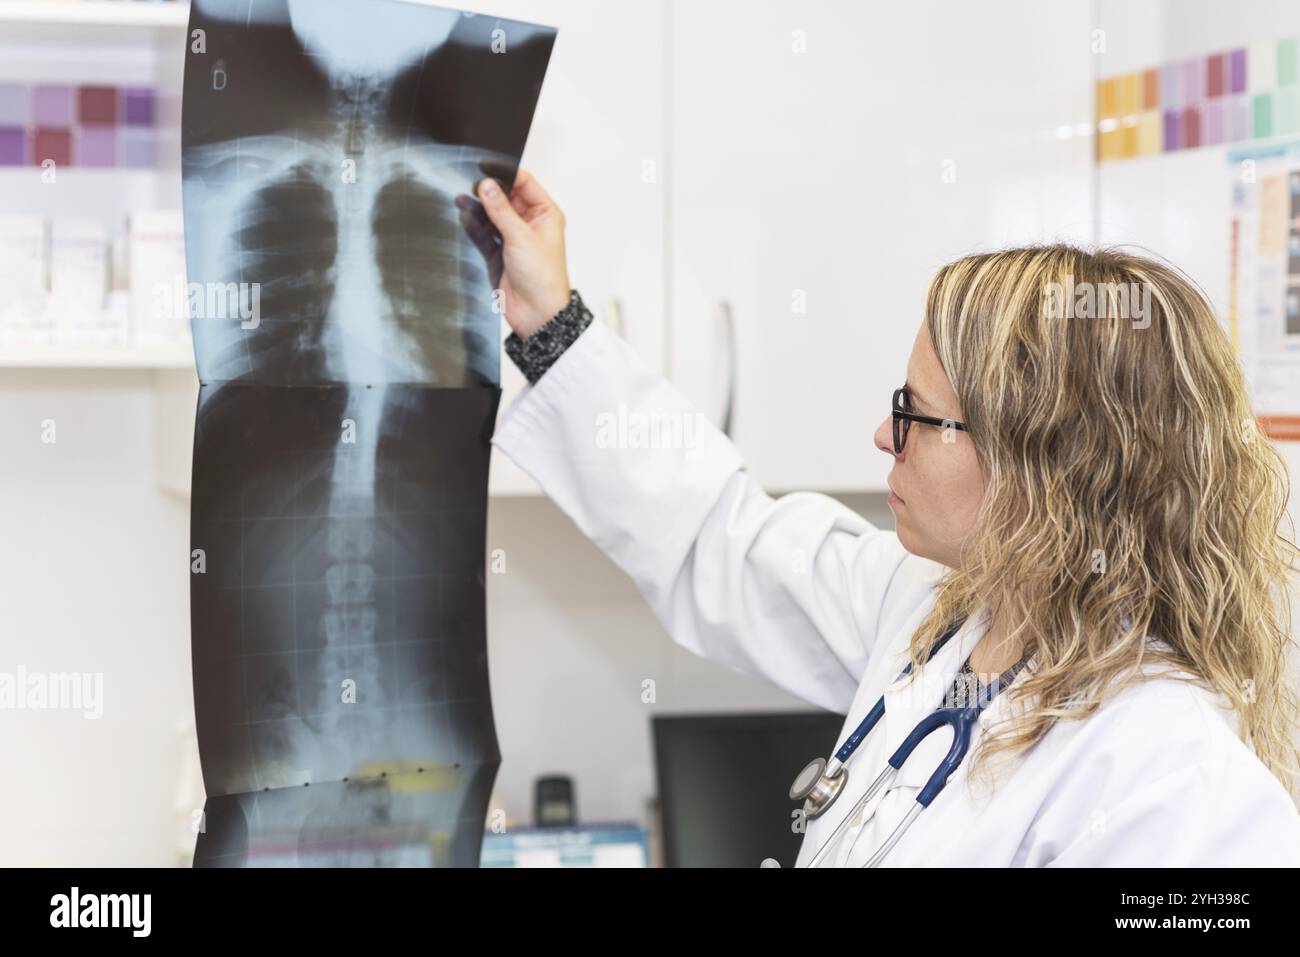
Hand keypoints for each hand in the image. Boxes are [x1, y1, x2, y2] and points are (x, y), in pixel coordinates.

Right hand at [455, 163, 571, 339]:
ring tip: (460, 199)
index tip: (484, 166)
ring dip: (477, 208)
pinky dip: (474, 226)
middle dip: (488, 191)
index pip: (524, 183)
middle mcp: (530, 224)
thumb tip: (486, 185)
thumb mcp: (521, 237)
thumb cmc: (543, 277)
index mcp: (545, 215)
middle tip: (472, 186)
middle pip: (505, 198)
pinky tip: (464, 216)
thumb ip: (500, 210)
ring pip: (492, 216)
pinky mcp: (499, 254)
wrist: (537, 313)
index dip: (504, 172)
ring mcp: (513, 239)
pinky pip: (484, 235)